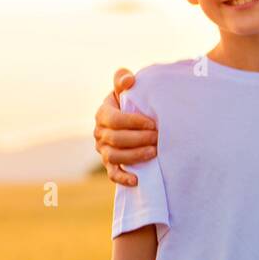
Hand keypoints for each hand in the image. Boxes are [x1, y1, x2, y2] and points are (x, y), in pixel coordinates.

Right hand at [93, 68, 157, 185]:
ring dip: (134, 156)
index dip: (133, 122)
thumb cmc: (132, 102)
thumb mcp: (126, 89)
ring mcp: (103, 150)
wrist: (134, 121)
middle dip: (138, 139)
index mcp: (103, 113)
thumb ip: (123, 79)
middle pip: (115, 139)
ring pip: (114, 156)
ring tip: (154, 153)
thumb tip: (129, 80)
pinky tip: (137, 180)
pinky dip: (124, 178)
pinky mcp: (110, 164)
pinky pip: (113, 174)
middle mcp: (100, 133)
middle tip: (158, 138)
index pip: (114, 119)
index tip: (152, 123)